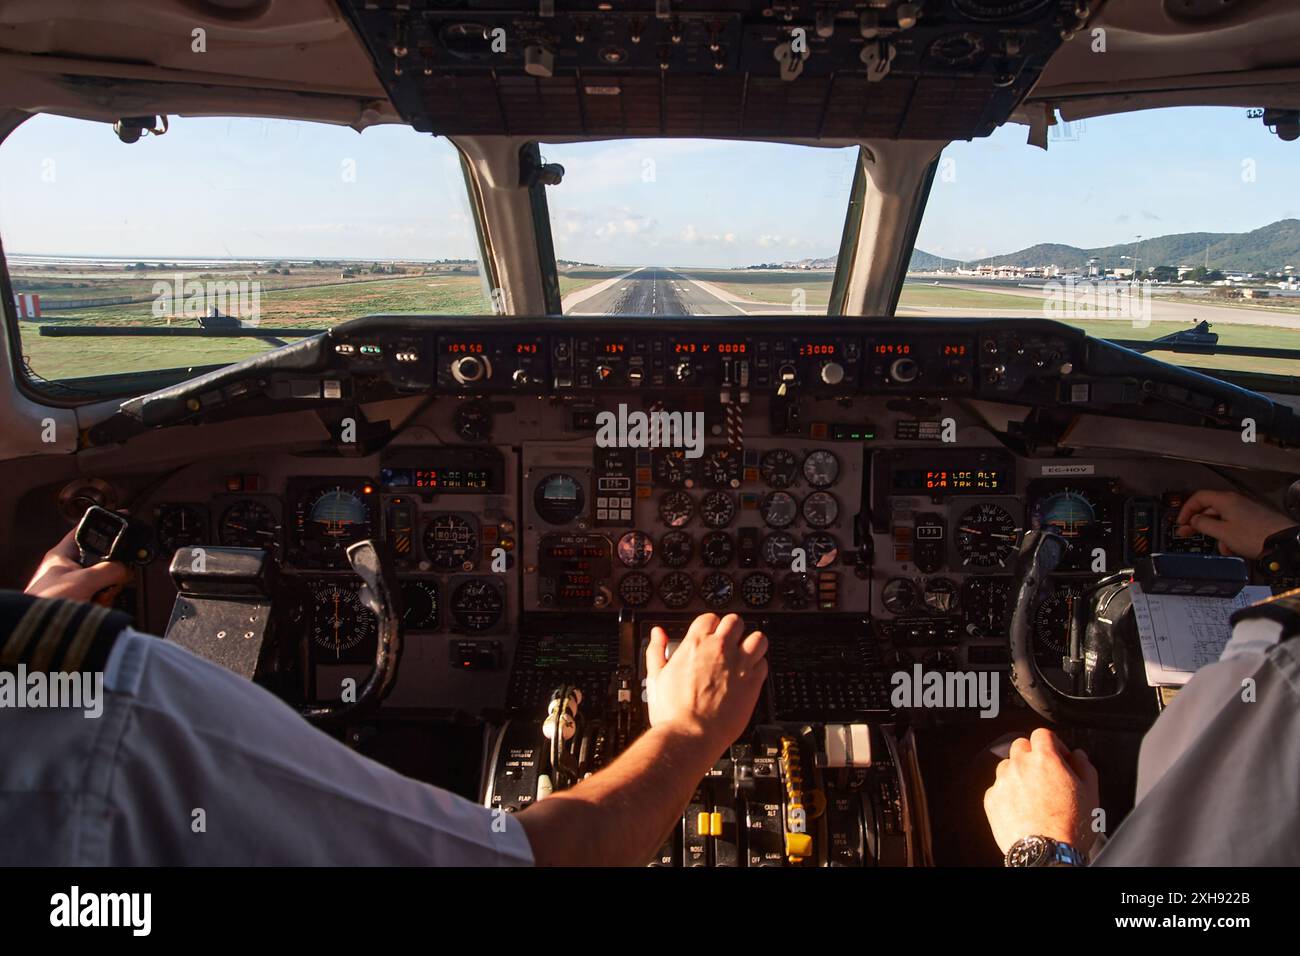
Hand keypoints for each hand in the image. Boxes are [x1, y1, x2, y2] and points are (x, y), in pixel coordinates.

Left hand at [25, 528, 130, 605]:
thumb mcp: (84, 580)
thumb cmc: (46, 602)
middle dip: (111, 571)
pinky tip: (94, 606)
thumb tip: (126, 568)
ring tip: (97, 597)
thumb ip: (110, 570)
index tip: (121, 518)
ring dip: (107, 590)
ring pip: (104, 579)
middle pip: (102, 558)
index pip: (86, 530)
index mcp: (64, 554)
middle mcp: (69, 567)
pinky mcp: (79, 600)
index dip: (103, 524)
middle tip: (109, 578)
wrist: (38, 632)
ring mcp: (75, 584)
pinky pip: (100, 595)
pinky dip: (101, 601)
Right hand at [645, 612, 767, 750]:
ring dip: (752, 643)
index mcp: (696, 643)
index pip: (710, 618)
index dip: (710, 625)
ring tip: (745, 652)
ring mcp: (739, 665)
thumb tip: (657, 634)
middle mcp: (720, 650)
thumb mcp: (656, 676)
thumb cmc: (673, 711)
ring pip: (758, 638)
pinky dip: (759, 665)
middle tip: (728, 641)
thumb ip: (656, 650)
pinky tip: (750, 673)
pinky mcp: (753, 682)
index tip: (709, 634)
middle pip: (735, 622)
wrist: (690, 735)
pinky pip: (764, 663)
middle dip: (732, 629)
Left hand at [983, 728, 1099, 855]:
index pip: (1042, 734)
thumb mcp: (1090, 792)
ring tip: (1034, 795)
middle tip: (1046, 775)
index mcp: (1045, 759)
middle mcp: (1020, 765)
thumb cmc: (1071, 826)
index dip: (1053, 744)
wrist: (1048, 853)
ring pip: (1007, 766)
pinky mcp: (991, 799)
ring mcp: (1003, 782)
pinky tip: (1022, 808)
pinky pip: (997, 787)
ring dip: (1019, 773)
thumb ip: (1084, 766)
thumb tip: (1077, 755)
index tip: (1059, 757)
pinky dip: (1008, 793)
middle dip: (1033, 756)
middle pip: (1021, 746)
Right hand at [1175, 489, 1294, 558]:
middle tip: (1187, 532)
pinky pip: (1234, 525)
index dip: (1186, 509)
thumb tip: (1193, 520)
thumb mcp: (1222, 532)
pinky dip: (1228, 535)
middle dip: (1198, 522)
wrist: (1283, 541)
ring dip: (1216, 533)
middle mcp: (1235, 502)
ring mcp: (1245, 510)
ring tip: (1219, 546)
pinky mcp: (1253, 519)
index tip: (1181, 522)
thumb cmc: (1254, 535)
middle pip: (1209, 508)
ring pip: (1222, 519)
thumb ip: (1203, 524)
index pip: (1198, 498)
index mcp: (1225, 500)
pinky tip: (1232, 547)